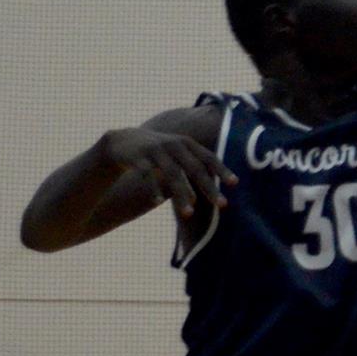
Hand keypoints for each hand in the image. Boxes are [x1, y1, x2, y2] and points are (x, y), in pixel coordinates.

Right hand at [101, 125, 235, 223]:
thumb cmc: (157, 154)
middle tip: (223, 205)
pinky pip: (148, 175)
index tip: (234, 184)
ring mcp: (156, 150)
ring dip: (182, 194)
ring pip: (173, 174)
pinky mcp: (138, 157)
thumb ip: (191, 173)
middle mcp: (174, 144)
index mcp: (186, 144)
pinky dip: (154, 188)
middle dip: (209, 188)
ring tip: (189, 214)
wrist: (122, 141)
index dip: (222, 169)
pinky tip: (158, 202)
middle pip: (195, 168)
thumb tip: (205, 197)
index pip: (208, 157)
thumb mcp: (176, 159)